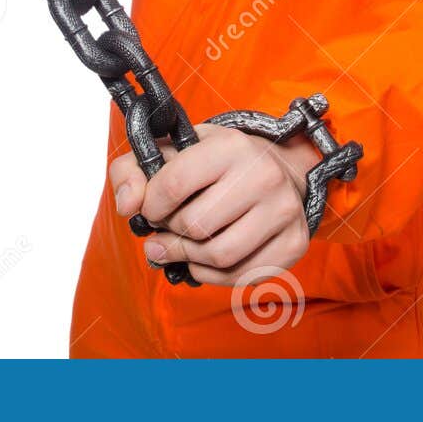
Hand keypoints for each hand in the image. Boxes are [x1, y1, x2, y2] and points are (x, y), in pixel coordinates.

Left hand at [109, 121, 321, 287]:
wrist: (277, 169)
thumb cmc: (216, 164)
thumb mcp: (173, 151)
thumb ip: (132, 170)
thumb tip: (128, 206)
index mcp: (230, 145)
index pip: (173, 185)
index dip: (151, 206)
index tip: (151, 209)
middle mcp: (263, 175)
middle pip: (195, 226)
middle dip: (170, 234)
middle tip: (166, 230)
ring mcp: (284, 211)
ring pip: (219, 256)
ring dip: (188, 258)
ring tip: (179, 248)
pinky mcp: (294, 243)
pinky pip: (242, 276)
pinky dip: (213, 275)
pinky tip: (204, 260)